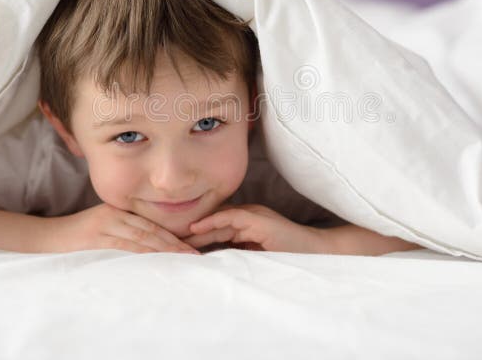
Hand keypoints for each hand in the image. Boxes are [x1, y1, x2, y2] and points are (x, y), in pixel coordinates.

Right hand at [39, 202, 199, 253]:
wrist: (48, 237)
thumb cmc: (77, 238)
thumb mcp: (104, 230)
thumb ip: (125, 234)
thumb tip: (150, 250)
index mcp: (121, 211)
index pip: (153, 225)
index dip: (174, 237)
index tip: (192, 248)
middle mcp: (117, 214)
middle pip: (153, 230)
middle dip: (175, 243)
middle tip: (196, 255)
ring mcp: (107, 223)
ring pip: (143, 236)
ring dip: (165, 248)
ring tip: (183, 258)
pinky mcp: (97, 236)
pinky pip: (125, 244)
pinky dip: (142, 252)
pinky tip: (155, 260)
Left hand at [181, 204, 325, 253]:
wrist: (315, 255)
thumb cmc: (287, 258)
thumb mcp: (253, 257)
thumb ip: (234, 256)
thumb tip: (208, 266)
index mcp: (246, 226)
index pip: (215, 230)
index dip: (195, 236)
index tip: (175, 243)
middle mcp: (247, 217)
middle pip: (213, 223)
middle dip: (191, 231)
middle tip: (166, 237)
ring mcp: (253, 216)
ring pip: (218, 220)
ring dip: (197, 227)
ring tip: (175, 234)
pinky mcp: (259, 220)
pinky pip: (231, 218)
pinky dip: (212, 222)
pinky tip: (196, 228)